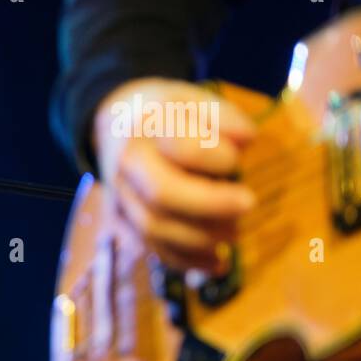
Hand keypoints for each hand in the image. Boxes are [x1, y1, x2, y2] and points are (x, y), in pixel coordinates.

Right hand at [93, 78, 255, 274]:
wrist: (112, 125)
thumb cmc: (163, 112)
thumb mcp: (191, 98)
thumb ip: (222, 115)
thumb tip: (246, 141)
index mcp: (146, 126)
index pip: (183, 147)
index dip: (218, 158)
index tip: (236, 159)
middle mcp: (127, 165)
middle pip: (162, 195)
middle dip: (211, 206)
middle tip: (248, 204)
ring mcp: (120, 197)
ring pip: (155, 229)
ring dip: (202, 239)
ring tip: (234, 233)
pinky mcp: (122, 223)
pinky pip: (151, 249)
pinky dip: (186, 262)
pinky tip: (217, 263)